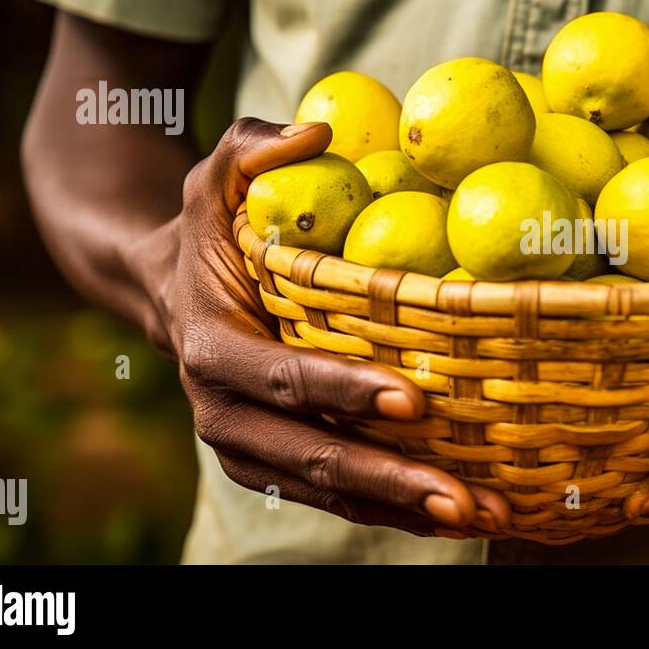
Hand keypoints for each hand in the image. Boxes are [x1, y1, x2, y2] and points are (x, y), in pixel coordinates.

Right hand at [121, 118, 510, 536]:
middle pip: (312, 456)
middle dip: (391, 480)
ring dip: (406, 511)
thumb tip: (319, 128)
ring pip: (331, 491)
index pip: (283, 377)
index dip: (344, 392)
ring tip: (483, 517)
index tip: (414, 402)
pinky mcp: (274, 468)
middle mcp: (223, 413)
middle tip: (464, 496)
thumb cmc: (210, 230)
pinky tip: (461, 519)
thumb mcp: (218, 177)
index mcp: (213, 348)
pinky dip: (396, 513)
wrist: (165, 296)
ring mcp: (249, 451)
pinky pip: (338, 497)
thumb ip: (255, 148)